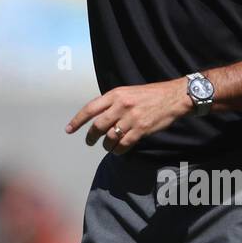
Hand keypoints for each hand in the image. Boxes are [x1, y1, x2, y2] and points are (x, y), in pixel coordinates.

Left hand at [65, 79, 192, 153]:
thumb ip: (112, 102)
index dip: (77, 120)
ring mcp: (131, 118)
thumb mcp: (127, 92)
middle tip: (89, 142)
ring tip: (107, 147)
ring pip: (110, 137)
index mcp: (115, 94)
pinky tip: (118, 150)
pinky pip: (124, 144)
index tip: (68, 130)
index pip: (90, 108)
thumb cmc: (150, 95)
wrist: (173, 97)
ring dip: (106, 145)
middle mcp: (121, 105)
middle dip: (91, 137)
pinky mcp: (141, 129)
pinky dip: (119, 150)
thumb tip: (97, 116)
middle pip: (98, 126)